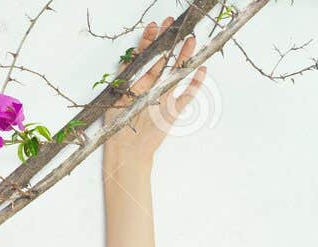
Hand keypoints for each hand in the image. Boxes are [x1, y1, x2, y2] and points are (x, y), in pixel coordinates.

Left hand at [103, 16, 206, 166]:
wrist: (126, 151)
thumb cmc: (116, 127)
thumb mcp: (116, 99)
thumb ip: (124, 81)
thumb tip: (128, 60)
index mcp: (136, 83)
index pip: (144, 57)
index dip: (149, 41)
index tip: (154, 26)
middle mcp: (151, 87)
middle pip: (162, 59)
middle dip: (168, 41)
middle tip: (174, 25)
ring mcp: (164, 97)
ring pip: (176, 72)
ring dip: (183, 56)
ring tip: (191, 39)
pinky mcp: (173, 110)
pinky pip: (187, 94)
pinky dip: (195, 83)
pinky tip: (201, 69)